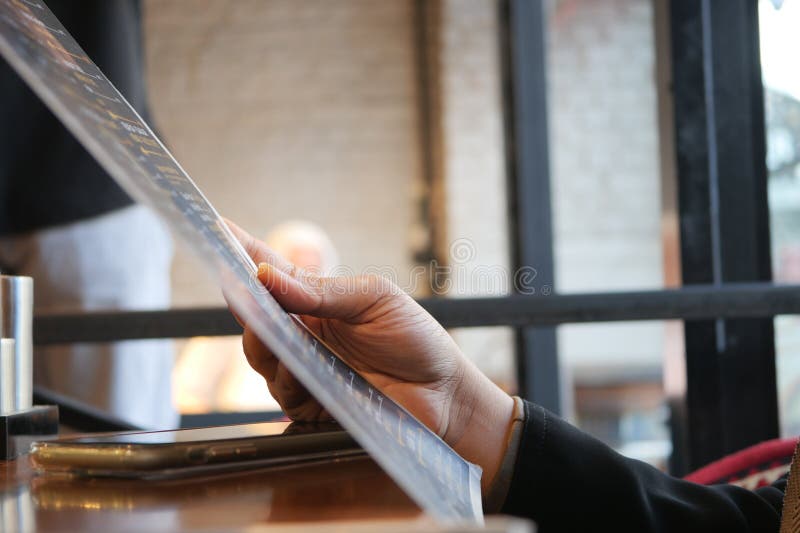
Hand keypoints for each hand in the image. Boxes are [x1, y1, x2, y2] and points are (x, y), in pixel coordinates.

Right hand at [227, 222, 514, 492]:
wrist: (444, 393)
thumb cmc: (414, 339)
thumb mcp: (375, 300)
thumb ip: (323, 291)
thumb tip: (266, 276)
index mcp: (317, 299)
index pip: (271, 272)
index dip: (241, 251)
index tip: (215, 227)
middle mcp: (304, 332)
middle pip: (255, 315)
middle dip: (243, 300)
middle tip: (238, 285)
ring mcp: (304, 368)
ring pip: (262, 354)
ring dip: (262, 340)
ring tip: (267, 328)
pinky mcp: (311, 403)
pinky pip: (283, 390)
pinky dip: (285, 376)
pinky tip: (295, 368)